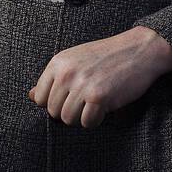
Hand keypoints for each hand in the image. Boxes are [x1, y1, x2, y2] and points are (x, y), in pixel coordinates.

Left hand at [29, 26, 171, 128]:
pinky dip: (97, 120)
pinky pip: (87, 122)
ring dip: (84, 116)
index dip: (55, 103)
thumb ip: (54, 78)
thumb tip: (30, 96)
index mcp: (58, 62)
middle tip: (87, 101)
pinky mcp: (98, 96)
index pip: (39, 98)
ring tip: (96, 103)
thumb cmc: (109, 56)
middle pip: (54, 112)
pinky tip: (105, 106)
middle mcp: (67, 73)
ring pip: (69, 119)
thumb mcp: (76, 60)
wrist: (140, 49)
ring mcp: (82, 84)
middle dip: (70, 111)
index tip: (70, 98)